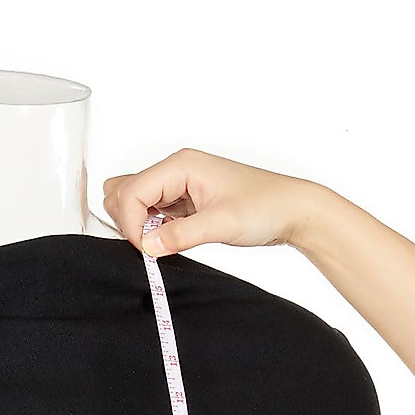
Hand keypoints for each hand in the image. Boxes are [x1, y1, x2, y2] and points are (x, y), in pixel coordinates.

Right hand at [102, 148, 324, 256]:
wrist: (292, 211)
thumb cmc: (266, 205)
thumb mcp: (222, 223)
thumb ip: (181, 235)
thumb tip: (148, 246)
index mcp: (181, 165)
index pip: (131, 191)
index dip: (131, 224)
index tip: (146, 250)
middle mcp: (176, 171)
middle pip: (123, 192)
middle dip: (130, 222)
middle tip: (153, 245)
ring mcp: (178, 186)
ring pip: (134, 203)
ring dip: (140, 226)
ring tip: (165, 241)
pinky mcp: (183, 202)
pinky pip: (152, 214)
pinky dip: (153, 230)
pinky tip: (172, 240)